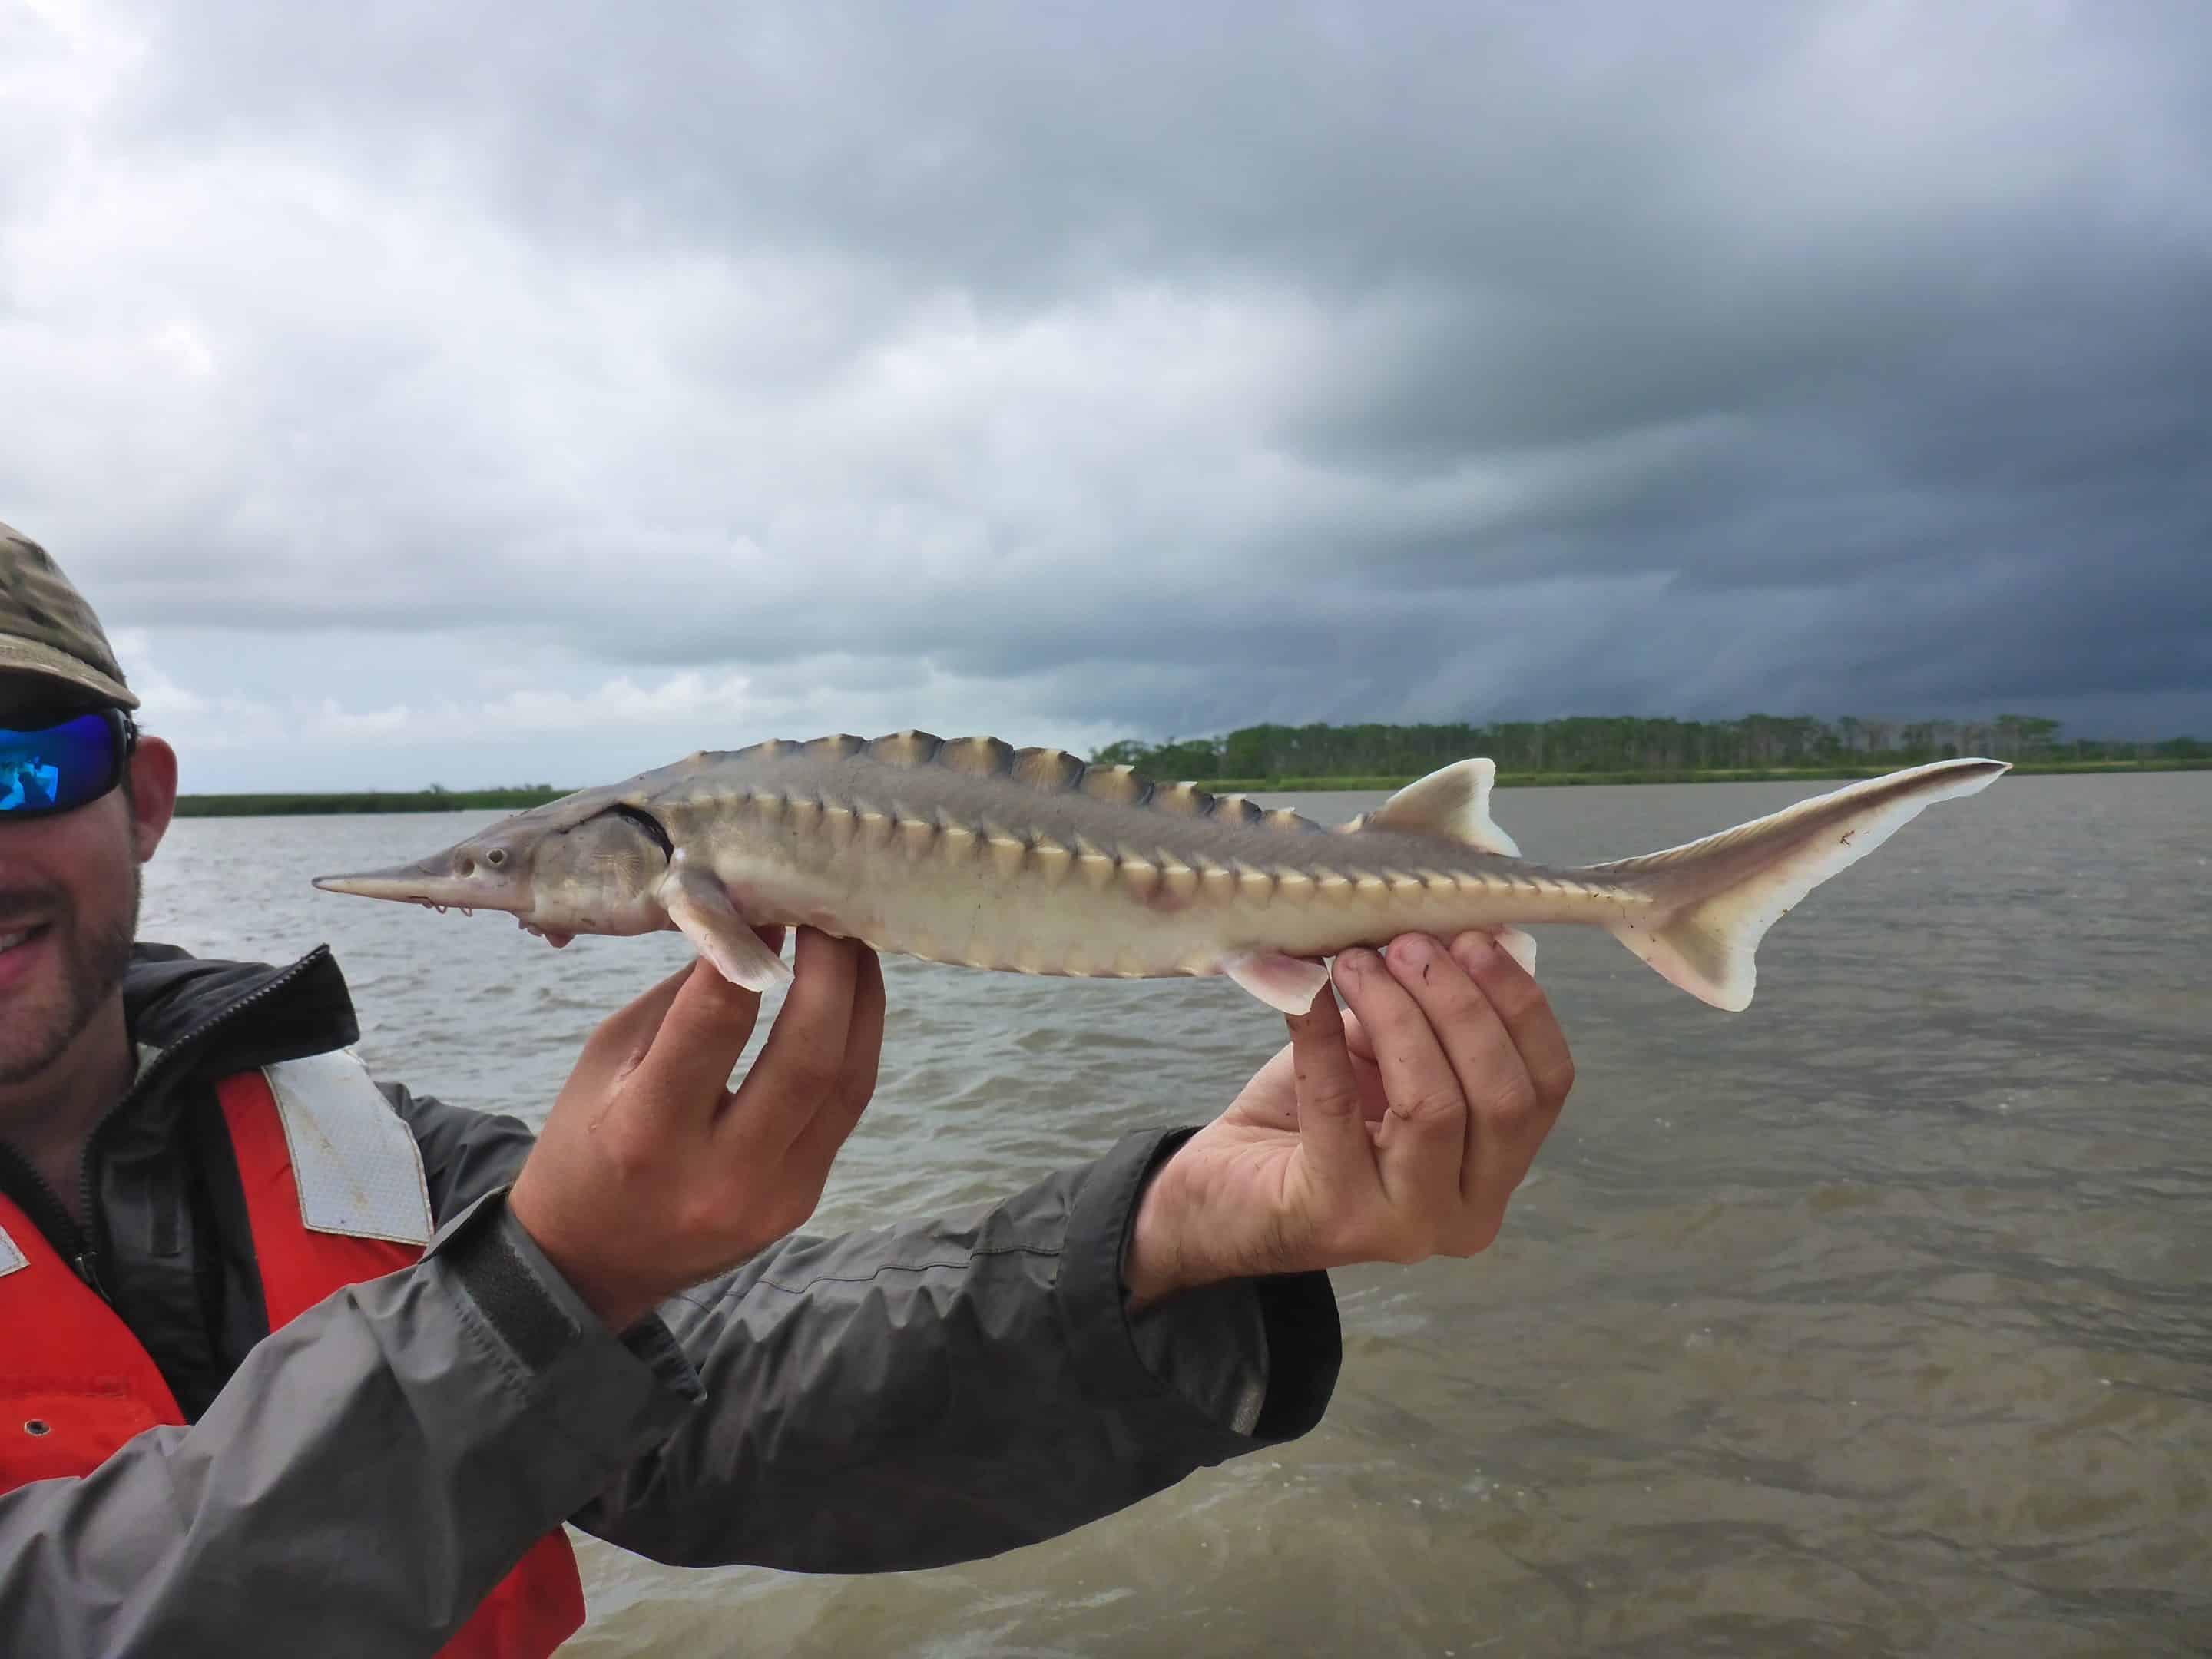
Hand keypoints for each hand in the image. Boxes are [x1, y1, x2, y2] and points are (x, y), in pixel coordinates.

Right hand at [508, 926, 884, 1330]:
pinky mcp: (801, 1203)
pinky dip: (853, 1046)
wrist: (589, 1264)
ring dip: (861, 1002)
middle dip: (832, 970)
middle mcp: (718, 1174)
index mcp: (646, 1131)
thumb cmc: (585, 1143)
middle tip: (832, 909)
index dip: (748, 948)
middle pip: (808, 1058)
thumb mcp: (605, 1061)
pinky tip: (851, 999)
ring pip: (847, 1084)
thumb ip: (681, 1000)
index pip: (715, 1022)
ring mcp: (772, 1198)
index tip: (766, 897)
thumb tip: (749, 923)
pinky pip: (844, 1111)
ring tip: (854, 941)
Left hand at [1123, 930, 1571, 1309]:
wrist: (1224, 1195)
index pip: (1547, 1085)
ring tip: (1355, 962)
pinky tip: (1305, 989)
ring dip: (1397, 1014)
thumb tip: (1448, 930)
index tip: (1474, 937)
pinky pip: (1338, 1106)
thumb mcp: (1384, 1059)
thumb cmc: (1311, 1122)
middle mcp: (1468, 1213)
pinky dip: (1323, 1033)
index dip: (1520, 1004)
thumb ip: (1427, 1014)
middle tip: (1406, 945)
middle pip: (1502, 1097)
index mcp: (1497, 1171)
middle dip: (1460, 1004)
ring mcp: (1407, 1225)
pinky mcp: (1337, 1217)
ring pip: (1435, 1104)